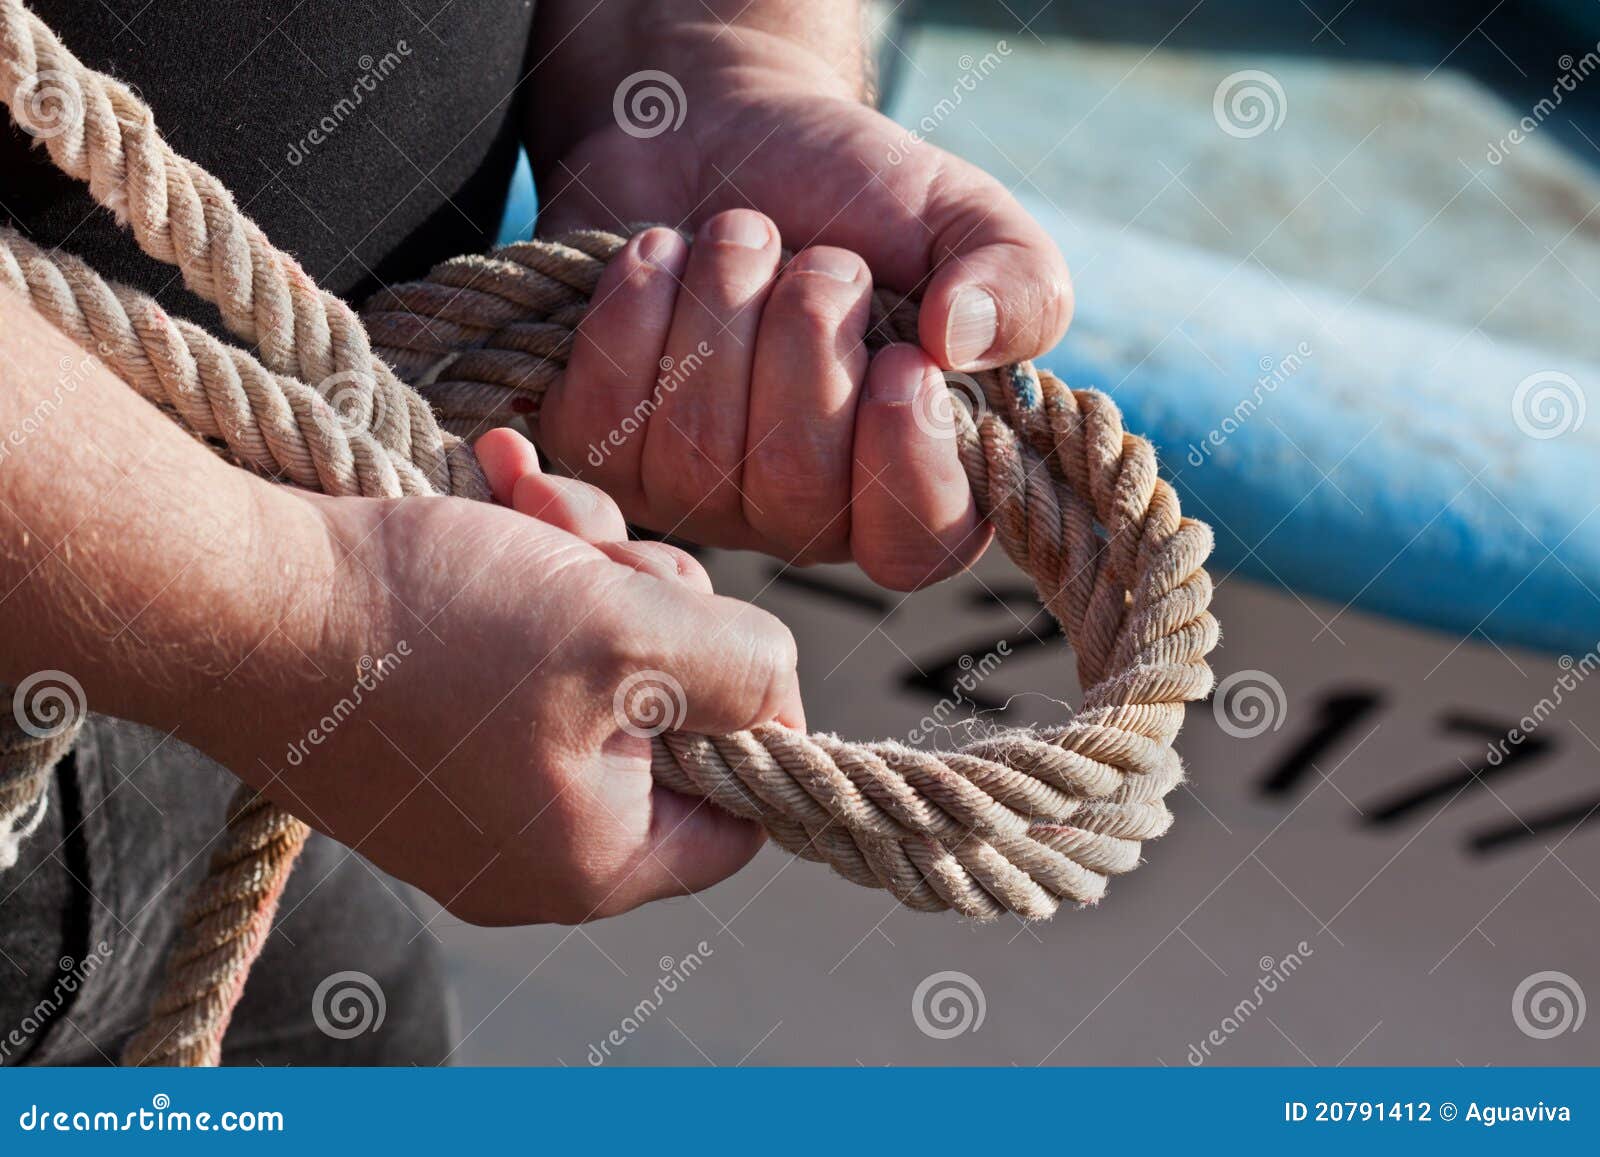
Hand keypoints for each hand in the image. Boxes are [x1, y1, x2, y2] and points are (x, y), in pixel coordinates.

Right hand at [201, 429, 797, 925]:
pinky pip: (514, 654)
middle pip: (665, 723)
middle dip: (650, 608)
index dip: (753, 714)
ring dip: (583, 570)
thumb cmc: (427, 628)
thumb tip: (785, 698)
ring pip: (592, 666)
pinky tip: (498, 495)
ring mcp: (468, 792)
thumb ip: (744, 669)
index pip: (737, 816)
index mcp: (594, 861)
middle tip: (600, 548)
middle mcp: (531, 848)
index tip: (721, 632)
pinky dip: (519, 574)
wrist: (230, 600)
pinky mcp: (420, 731)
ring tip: (527, 507)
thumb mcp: (628, 634)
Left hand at [529, 25, 1071, 588]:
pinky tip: (661, 259)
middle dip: (803, 342)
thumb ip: (1019, 284)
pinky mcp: (603, 452)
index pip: (917, 546)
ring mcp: (695, 494)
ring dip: (722, 306)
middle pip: (795, 487)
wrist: (723, 136)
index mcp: (911, 477)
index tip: (902, 357)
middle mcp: (802, 512)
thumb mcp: (963, 219)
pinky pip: (606, 418)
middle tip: (816, 259)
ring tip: (740, 236)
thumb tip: (962, 343)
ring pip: (696, 449)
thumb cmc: (856, 195)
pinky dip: (633, 311)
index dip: (907, 464)